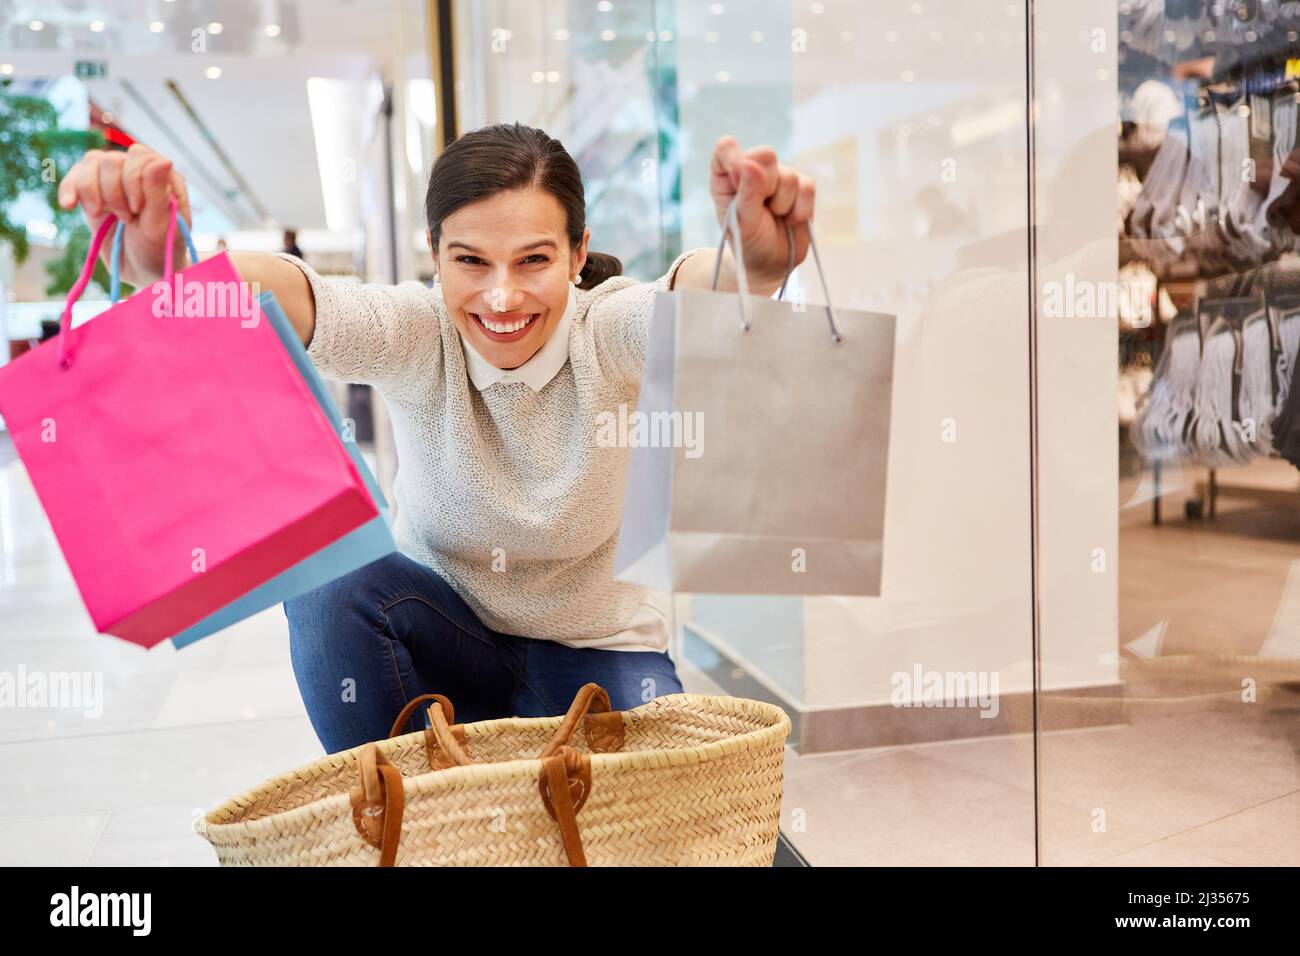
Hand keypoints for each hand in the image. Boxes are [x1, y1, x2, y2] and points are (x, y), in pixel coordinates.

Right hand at [57, 143, 192, 285]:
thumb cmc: (159, 249)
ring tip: (100, 215)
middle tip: (125, 219)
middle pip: (111, 160)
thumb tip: (164, 160)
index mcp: (164, 177)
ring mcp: (115, 179)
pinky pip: (75, 176)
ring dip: (91, 191)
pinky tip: (69, 205)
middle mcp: (139, 171)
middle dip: (113, 192)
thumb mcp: (161, 225)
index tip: (136, 211)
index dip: (132, 182)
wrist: (142, 270)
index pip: (138, 157)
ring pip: (91, 162)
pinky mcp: (95, 191)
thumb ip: (158, 192)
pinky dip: (69, 189)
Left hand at [709, 135, 815, 291]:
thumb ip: (747, 194)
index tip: (739, 173)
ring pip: (789, 176)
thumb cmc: (749, 242)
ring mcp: (779, 177)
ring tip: (775, 218)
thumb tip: (751, 164)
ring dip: (783, 204)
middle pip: (765, 155)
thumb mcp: (742, 224)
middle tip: (761, 209)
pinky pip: (808, 187)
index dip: (733, 155)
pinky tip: (791, 220)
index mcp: (727, 177)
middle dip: (766, 186)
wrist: (771, 263)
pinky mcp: (801, 186)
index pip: (725, 149)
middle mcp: (753, 171)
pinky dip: (800, 209)